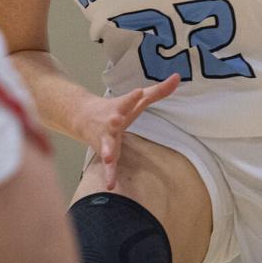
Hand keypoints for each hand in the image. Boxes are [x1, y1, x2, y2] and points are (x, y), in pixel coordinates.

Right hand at [80, 74, 180, 190]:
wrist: (82, 117)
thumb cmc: (115, 108)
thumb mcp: (136, 100)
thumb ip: (158, 91)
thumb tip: (178, 77)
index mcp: (120, 108)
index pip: (128, 100)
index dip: (133, 97)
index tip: (138, 92)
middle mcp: (110, 122)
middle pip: (113, 122)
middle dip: (114, 122)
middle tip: (117, 120)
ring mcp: (105, 138)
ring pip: (106, 144)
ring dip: (107, 150)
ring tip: (108, 156)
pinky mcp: (105, 153)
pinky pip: (107, 166)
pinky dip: (109, 175)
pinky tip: (110, 185)